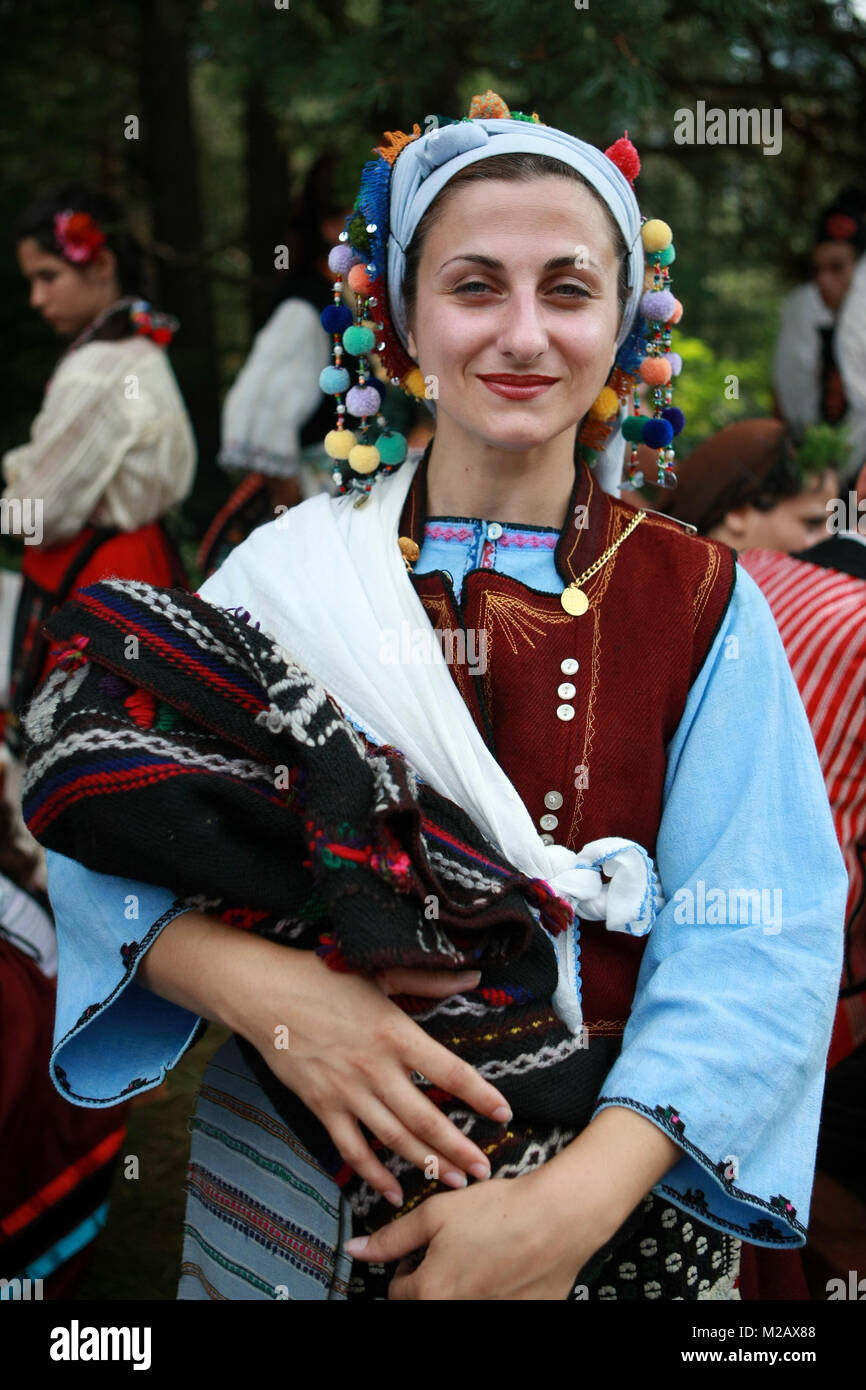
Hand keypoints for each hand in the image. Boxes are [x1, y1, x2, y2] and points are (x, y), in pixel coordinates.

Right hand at [242, 950, 511, 1207]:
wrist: (265, 994)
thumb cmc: (324, 977)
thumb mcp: (380, 972)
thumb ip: (430, 980)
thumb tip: (475, 975)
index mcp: (395, 1033)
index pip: (449, 1071)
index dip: (479, 1095)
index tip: (504, 1114)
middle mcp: (375, 1068)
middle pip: (425, 1117)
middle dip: (458, 1147)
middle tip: (485, 1169)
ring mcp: (347, 1092)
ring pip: (394, 1139)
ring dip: (426, 1164)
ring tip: (454, 1182)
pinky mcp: (322, 1107)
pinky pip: (352, 1149)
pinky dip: (373, 1174)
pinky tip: (393, 1191)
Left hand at [344, 1172, 592, 1299]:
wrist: (559, 1218)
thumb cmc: (501, 1211)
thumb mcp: (436, 1213)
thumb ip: (392, 1237)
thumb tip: (356, 1250)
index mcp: (431, 1292)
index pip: (397, 1292)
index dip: (407, 1265)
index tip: (423, 1249)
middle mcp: (458, 1312)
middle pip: (428, 1302)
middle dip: (433, 1280)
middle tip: (454, 1251)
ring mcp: (492, 1316)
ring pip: (461, 1303)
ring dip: (463, 1286)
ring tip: (481, 1256)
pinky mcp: (522, 1316)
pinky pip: (496, 1304)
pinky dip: (495, 1290)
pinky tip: (506, 1267)